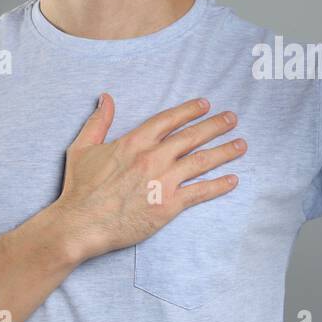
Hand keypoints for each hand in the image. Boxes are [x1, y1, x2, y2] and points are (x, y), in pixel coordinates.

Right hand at [49, 94, 245, 262]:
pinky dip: (219, 185)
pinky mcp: (168, 205)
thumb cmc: (80, 188)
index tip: (206, 105)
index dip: (189, 110)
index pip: (169, 120)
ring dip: (224, 151)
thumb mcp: (83, 147)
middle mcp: (153, 158)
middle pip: (192, 137)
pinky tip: (233, 179)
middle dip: (215, 126)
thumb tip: (106, 98)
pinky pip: (200, 192)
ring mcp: (163, 181)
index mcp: (135, 142)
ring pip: (202, 161)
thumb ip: (98, 121)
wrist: (81, 224)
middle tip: (232, 119)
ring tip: (241, 145)